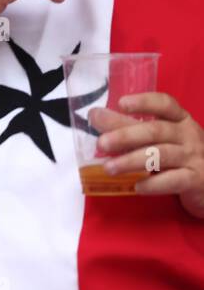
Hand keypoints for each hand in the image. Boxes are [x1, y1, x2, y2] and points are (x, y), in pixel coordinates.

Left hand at [93, 93, 203, 216]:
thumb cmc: (181, 156)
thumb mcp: (160, 138)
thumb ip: (130, 126)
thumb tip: (95, 116)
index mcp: (180, 120)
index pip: (165, 104)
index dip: (144, 102)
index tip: (121, 103)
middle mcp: (189, 135)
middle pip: (156, 130)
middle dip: (125, 136)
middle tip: (100, 144)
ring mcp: (195, 157)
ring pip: (162, 155)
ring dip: (132, 161)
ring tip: (109, 168)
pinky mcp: (197, 180)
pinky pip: (175, 180)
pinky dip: (154, 184)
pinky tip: (137, 187)